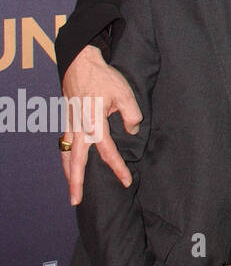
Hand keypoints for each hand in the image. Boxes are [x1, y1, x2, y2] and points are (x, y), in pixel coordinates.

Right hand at [60, 45, 141, 204]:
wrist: (80, 63)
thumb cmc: (103, 77)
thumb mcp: (124, 93)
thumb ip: (131, 115)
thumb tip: (132, 131)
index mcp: (94, 125)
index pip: (108, 153)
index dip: (118, 169)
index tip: (126, 181)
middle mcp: (79, 129)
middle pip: (76, 163)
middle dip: (76, 184)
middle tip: (76, 202)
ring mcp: (70, 125)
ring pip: (66, 155)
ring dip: (69, 174)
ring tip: (72, 189)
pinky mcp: (68, 120)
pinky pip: (64, 145)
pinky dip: (66, 159)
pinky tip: (69, 165)